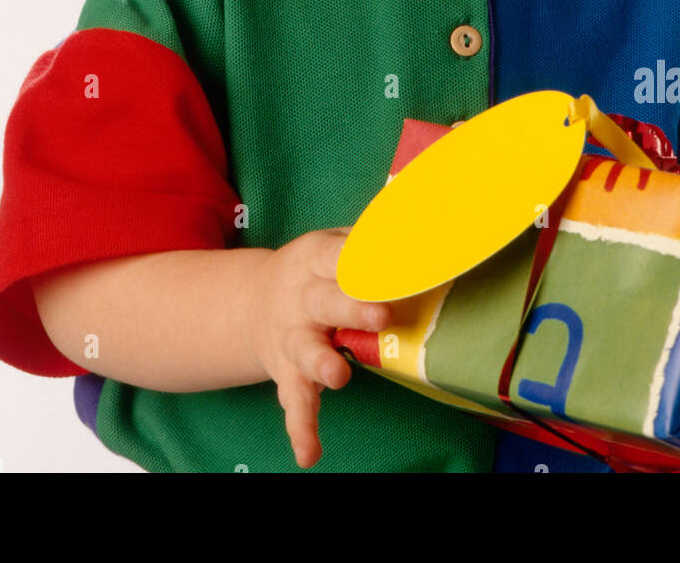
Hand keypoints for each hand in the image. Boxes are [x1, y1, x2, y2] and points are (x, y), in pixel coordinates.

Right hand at [242, 226, 391, 468]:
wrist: (252, 304)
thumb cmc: (317, 272)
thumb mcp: (334, 245)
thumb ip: (374, 240)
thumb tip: (427, 225)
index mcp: (315, 260)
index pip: (339, 255)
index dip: (362, 258)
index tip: (392, 261)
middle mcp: (301, 299)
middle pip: (325, 302)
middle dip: (352, 309)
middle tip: (382, 315)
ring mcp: (293, 339)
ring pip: (306, 352)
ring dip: (322, 365)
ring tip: (339, 377)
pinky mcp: (288, 375)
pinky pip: (294, 403)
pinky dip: (301, 429)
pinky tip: (309, 455)